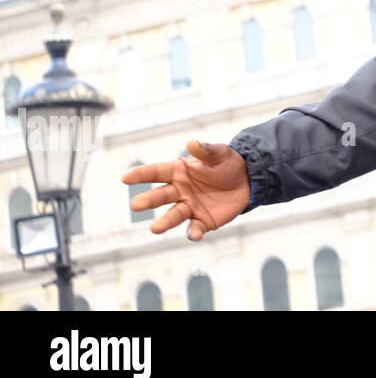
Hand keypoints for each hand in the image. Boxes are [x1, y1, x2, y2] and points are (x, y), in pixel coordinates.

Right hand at [122, 140, 250, 240]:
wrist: (247, 180)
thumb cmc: (227, 164)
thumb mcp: (219, 153)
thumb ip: (206, 150)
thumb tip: (192, 143)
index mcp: (178, 172)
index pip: (156, 172)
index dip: (141, 175)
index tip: (126, 178)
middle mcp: (179, 191)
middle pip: (160, 196)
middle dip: (148, 200)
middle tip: (136, 205)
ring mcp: (189, 207)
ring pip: (173, 216)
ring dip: (164, 223)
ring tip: (155, 229)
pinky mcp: (202, 221)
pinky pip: (194, 228)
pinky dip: (193, 233)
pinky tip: (194, 234)